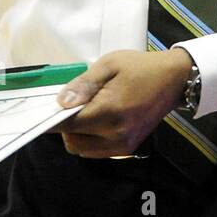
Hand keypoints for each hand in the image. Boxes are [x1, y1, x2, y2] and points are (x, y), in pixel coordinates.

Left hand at [50, 49, 193, 156]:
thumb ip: (83, 85)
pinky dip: (88, 140)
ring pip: (82, 150)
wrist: (172, 80)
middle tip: (70, 106)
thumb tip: (61, 102)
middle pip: (72, 142)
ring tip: (84, 112)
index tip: (44, 111)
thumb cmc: (138, 68)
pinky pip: (96, 151)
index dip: (52, 120)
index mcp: (109, 112)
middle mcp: (115, 135)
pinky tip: (95, 121)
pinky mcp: (128, 148)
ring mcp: (123, 145)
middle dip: (64, 128)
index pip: (69, 126)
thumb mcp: (108, 65)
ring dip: (76, 135)